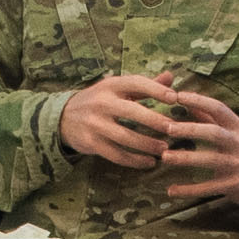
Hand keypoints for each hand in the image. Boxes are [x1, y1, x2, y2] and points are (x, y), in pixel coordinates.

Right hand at [59, 73, 183, 166]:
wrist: (64, 117)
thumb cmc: (100, 100)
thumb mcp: (118, 89)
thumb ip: (145, 85)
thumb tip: (171, 77)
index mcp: (111, 85)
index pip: (136, 83)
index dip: (156, 90)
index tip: (174, 98)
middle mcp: (102, 103)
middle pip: (132, 112)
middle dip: (155, 121)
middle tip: (174, 129)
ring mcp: (95, 124)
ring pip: (125, 137)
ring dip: (147, 145)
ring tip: (164, 149)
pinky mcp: (91, 143)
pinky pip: (116, 154)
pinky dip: (134, 160)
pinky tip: (149, 162)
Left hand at [155, 91, 238, 205]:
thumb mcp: (236, 130)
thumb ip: (212, 118)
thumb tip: (189, 101)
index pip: (218, 108)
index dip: (198, 100)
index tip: (177, 95)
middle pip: (213, 133)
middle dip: (190, 129)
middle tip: (167, 128)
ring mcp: (237, 165)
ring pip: (210, 160)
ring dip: (186, 158)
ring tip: (164, 157)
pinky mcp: (233, 185)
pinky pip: (208, 188)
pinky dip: (189, 190)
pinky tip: (172, 190)